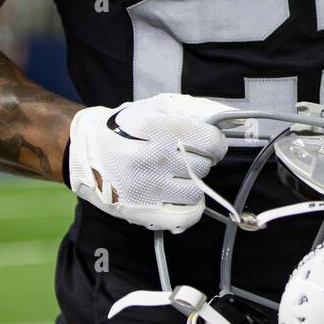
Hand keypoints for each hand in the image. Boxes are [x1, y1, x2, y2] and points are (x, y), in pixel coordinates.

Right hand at [67, 93, 231, 231]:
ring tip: (175, 174)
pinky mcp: (144, 212)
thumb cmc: (126, 127)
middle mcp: (151, 159)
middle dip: (201, 160)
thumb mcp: (156, 107)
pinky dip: (189, 206)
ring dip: (192, 182)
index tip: (207, 141)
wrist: (88, 152)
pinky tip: (177, 194)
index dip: (215, 141)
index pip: (211, 141)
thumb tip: (235, 119)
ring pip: (197, 191)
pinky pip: (187, 216)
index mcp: (156, 129)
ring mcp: (147, 189)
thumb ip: (196, 109)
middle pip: (205, 166)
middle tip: (184, 156)